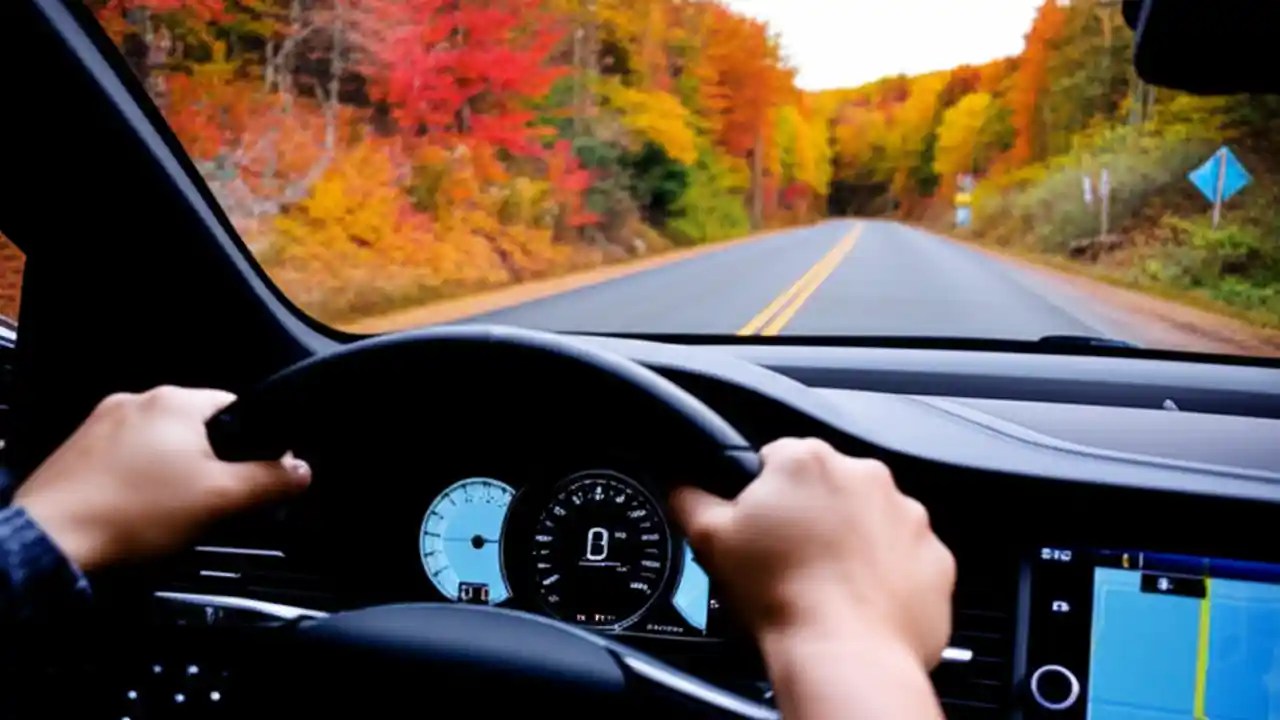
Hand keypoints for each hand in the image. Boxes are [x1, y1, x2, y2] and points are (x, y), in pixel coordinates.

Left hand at [15, 386, 310, 571]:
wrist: (53, 544)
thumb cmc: (135, 514)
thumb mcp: (221, 499)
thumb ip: (271, 481)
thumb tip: (302, 470)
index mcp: (175, 402)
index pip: (239, 407)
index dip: (257, 444)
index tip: (257, 477)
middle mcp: (136, 401)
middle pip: (200, 428)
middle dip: (213, 463)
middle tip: (215, 502)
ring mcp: (100, 425)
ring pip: (162, 445)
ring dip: (175, 473)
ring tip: (174, 513)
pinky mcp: (78, 452)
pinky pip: (127, 459)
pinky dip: (140, 481)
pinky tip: (140, 512)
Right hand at [670, 437, 954, 668]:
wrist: (843, 655)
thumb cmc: (780, 597)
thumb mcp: (711, 541)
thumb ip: (691, 500)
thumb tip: (683, 488)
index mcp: (808, 460)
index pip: (777, 458)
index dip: (763, 495)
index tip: (761, 527)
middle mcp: (865, 476)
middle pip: (827, 487)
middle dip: (811, 516)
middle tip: (788, 560)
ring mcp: (908, 517)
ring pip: (870, 521)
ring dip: (851, 543)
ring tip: (825, 585)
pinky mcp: (936, 558)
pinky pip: (906, 559)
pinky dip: (886, 575)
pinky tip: (859, 600)